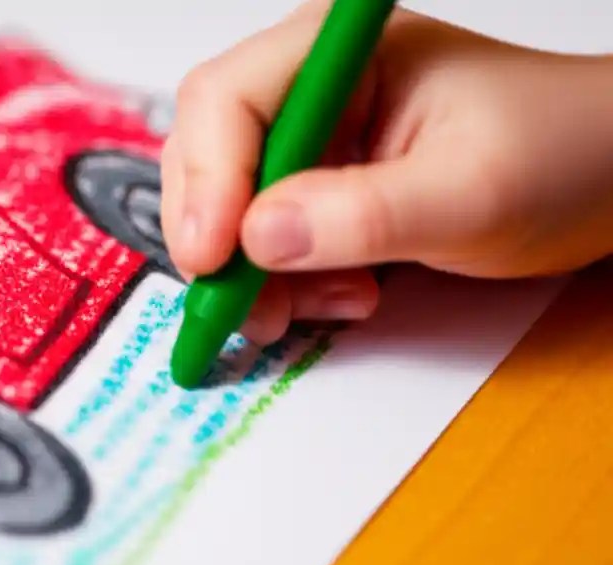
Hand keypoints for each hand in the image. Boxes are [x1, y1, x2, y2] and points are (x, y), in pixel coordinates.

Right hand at [160, 1, 612, 343]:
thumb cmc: (566, 157)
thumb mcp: (470, 192)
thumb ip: (364, 213)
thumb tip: (258, 238)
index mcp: (340, 52)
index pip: (226, 101)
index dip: (206, 182)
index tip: (216, 260)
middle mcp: (313, 86)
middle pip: (208, 154)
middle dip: (220, 237)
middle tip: (245, 304)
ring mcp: (315, 138)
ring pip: (228, 207)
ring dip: (255, 272)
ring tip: (324, 305)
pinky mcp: (323, 187)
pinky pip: (264, 238)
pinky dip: (283, 282)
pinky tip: (341, 296)